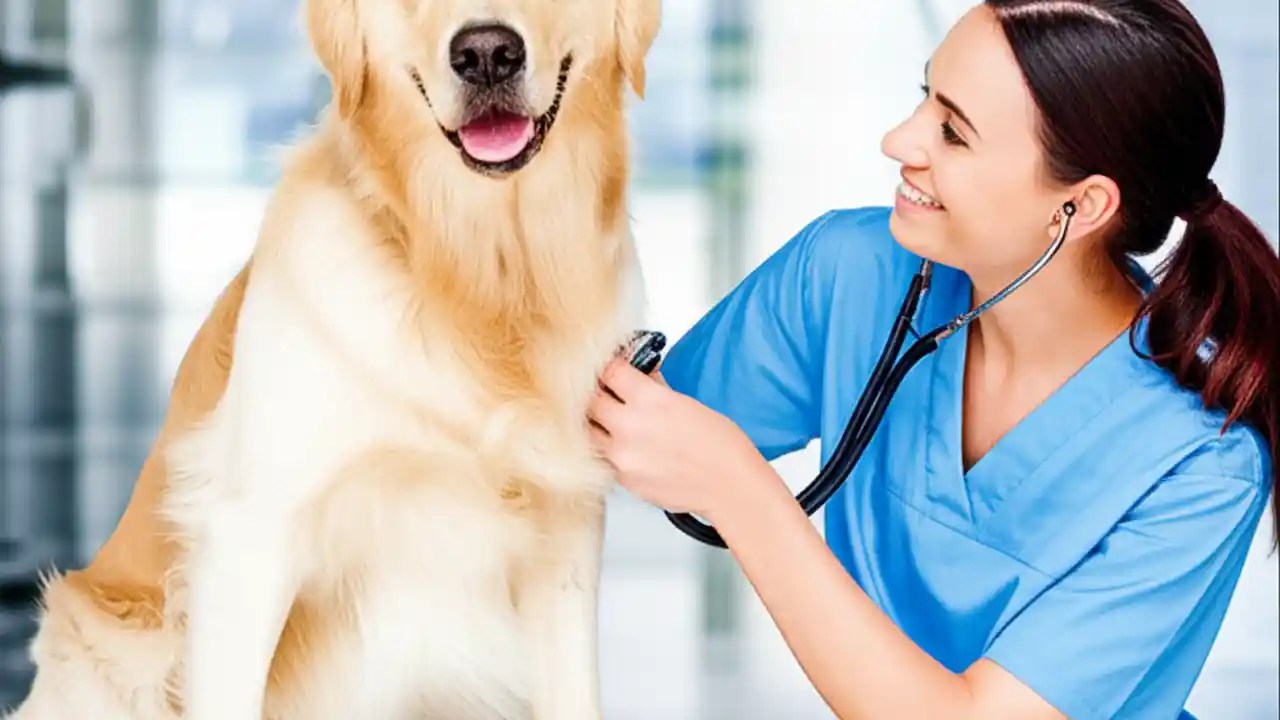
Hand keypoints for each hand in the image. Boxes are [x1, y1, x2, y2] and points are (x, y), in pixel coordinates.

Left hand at [587, 357, 776, 519]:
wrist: (729, 486)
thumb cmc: (720, 446)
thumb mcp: (687, 403)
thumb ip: (655, 388)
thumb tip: (639, 374)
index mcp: (650, 401)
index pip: (609, 371)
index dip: (609, 366)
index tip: (611, 368)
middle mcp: (630, 428)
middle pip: (590, 400)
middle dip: (598, 393)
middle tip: (607, 392)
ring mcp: (622, 457)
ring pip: (589, 431)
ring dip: (597, 423)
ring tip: (612, 421)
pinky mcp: (623, 480)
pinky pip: (603, 457)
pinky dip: (609, 449)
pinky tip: (627, 446)